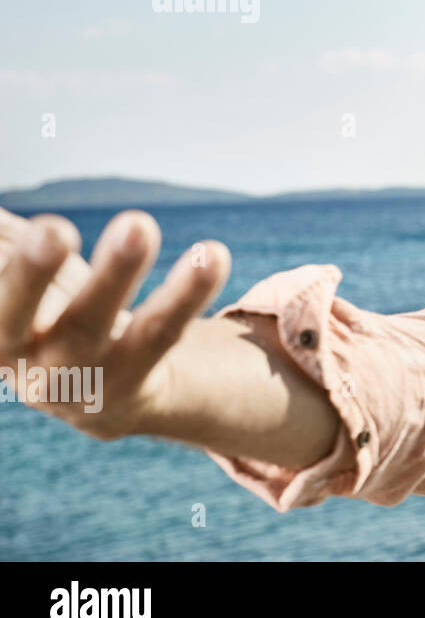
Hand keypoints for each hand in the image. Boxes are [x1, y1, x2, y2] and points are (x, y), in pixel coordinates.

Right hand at [0, 208, 229, 439]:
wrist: (94, 392)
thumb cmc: (42, 313)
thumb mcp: (13, 283)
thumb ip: (1, 241)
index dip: (5, 272)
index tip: (26, 232)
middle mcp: (18, 359)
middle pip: (14, 318)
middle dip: (30, 275)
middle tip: (52, 229)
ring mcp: (76, 376)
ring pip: (95, 324)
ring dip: (116, 274)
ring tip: (138, 225)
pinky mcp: (133, 379)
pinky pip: (161, 332)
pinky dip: (186, 293)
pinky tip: (211, 253)